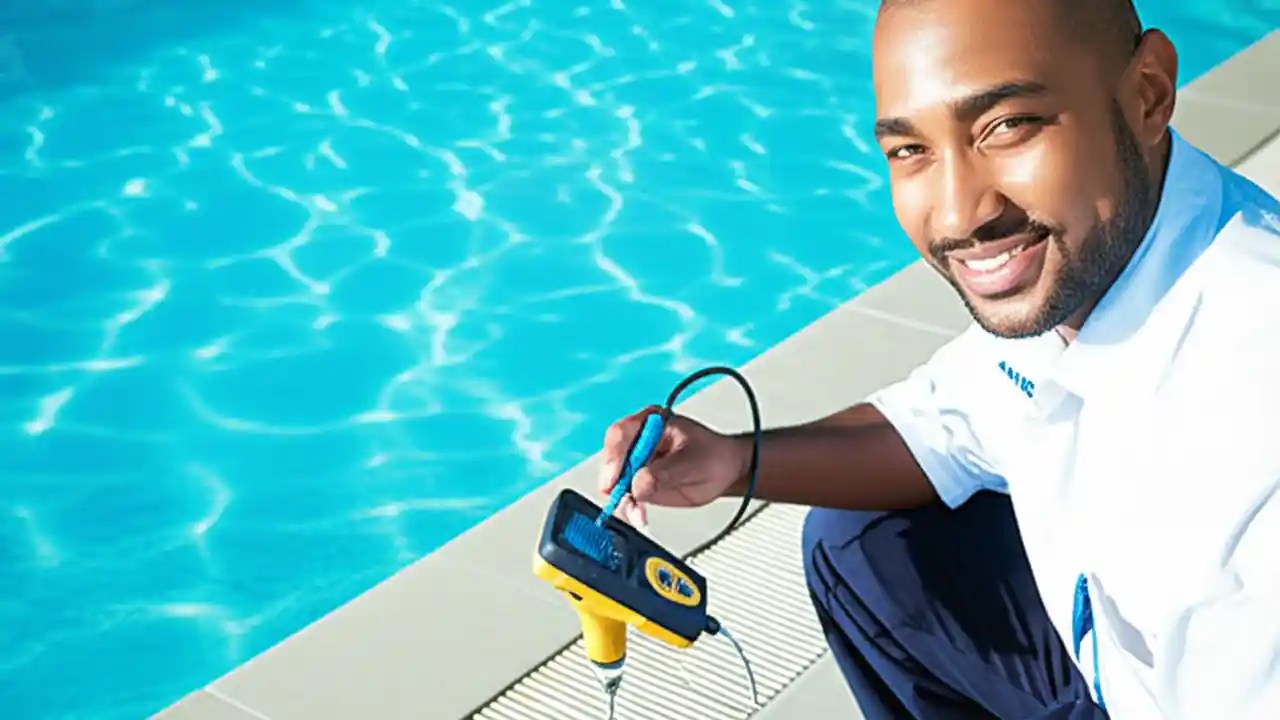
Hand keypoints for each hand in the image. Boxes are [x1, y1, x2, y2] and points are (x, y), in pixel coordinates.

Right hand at [596, 405, 748, 527]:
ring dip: (622, 500)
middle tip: (622, 500)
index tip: (614, 479)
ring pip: (615, 482)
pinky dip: (629, 508)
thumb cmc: (713, 456)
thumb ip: (664, 473)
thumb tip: (637, 485)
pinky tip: (639, 516)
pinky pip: (624, 497)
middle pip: (612, 460)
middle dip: (615, 484)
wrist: (725, 472)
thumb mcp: (692, 462)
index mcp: (651, 422)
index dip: (613, 457)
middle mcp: (638, 440)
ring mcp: (637, 463)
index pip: (620, 434)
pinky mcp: (638, 483)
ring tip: (637, 514)